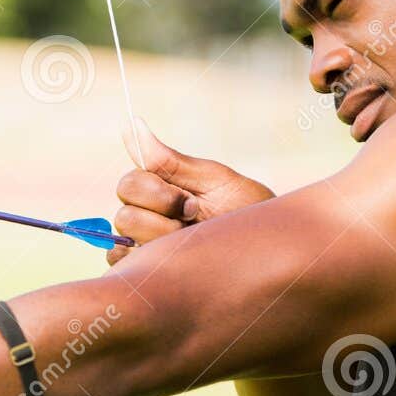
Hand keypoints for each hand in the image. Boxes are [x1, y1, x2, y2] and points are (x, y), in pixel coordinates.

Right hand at [108, 117, 274, 264]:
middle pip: (124, 215)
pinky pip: (123, 267)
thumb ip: (169, 159)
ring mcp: (146, 246)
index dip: (156, 194)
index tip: (192, 202)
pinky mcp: (148, 273)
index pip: (129, 184)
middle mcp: (148, 216)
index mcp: (161, 190)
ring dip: (161, 244)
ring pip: (125, 242)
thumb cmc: (248, 210)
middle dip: (161, 220)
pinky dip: (140, 265)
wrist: (272, 250)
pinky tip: (170, 264)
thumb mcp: (214, 180)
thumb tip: (131, 122)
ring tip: (192, 246)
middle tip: (196, 224)